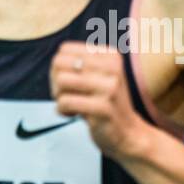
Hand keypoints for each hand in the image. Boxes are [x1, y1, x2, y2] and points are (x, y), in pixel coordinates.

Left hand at [50, 41, 153, 161]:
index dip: (60, 67)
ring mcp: (110, 88)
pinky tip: (74, 115)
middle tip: (68, 94)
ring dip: (58, 96)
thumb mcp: (97, 77)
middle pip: (59, 63)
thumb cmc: (105, 104)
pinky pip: (65, 102)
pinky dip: (62, 111)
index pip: (65, 50)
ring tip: (72, 105)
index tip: (72, 83)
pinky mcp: (103, 107)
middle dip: (55, 81)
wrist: (128, 134)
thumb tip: (56, 61)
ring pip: (61, 80)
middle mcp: (113, 68)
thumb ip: (79, 63)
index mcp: (112, 56)